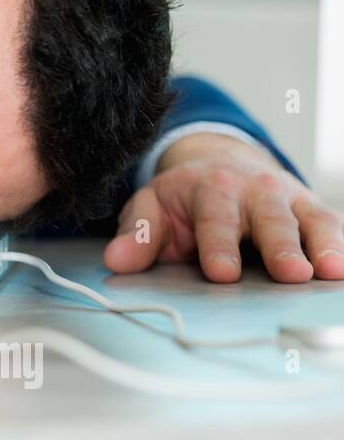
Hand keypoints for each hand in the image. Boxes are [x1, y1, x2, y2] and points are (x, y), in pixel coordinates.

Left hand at [103, 133, 343, 282]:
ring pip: (311, 221)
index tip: (221, 273)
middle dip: (280, 247)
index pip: (214, 219)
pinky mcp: (315, 211)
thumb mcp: (152, 207)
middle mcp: (255, 190)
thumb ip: (137, 234)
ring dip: (324, 246)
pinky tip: (343, 271)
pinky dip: (342, 246)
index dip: (218, 246)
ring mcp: (290, 199)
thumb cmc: (185, 198)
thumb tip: (118, 261)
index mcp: (210, 187)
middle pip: (270, 219)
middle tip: (291, 275)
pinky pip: (334, 226)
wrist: (221, 165)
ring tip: (331, 272)